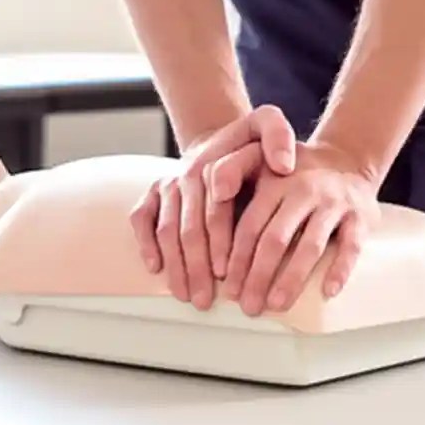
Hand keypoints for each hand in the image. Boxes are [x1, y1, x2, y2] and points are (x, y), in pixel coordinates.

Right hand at [129, 105, 295, 309]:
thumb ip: (277, 136)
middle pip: (188, 228)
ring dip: (175, 266)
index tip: (227, 271)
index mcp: (213, 165)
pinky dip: (145, 243)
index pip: (215, 211)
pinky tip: (155, 268)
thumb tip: (283, 165)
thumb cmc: (249, 142)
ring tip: (187, 295)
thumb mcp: (267, 125)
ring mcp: (166, 185)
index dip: (220, 243)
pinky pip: (141, 219)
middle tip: (206, 299)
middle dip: (196, 267)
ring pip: (166, 230)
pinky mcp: (153, 193)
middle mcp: (184, 176)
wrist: (221, 138)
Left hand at [215, 140, 379, 315]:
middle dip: (257, 276)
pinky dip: (340, 269)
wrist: (347, 158)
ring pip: (310, 246)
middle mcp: (302, 190)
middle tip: (247, 306)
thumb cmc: (292, 173)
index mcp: (273, 182)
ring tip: (276, 305)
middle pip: (275, 239)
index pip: (248, 225)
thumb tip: (203, 218)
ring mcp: (333, 204)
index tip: (225, 286)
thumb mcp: (259, 165)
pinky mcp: (361, 216)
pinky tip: (327, 292)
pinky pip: (351, 245)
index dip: (235, 258)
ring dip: (291, 279)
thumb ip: (230, 182)